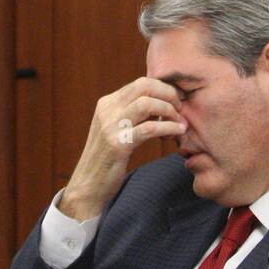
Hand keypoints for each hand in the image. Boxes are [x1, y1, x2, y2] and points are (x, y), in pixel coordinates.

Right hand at [60, 76, 187, 221]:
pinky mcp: (117, 144)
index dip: (164, 89)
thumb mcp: (115, 129)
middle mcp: (107, 110)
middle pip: (144, 86)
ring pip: (147, 103)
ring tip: (179, 123)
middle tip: (180, 108)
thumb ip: (130, 114)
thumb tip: (159, 103)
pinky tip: (177, 133)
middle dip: (168, 94)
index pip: (140, 83)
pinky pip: (149, 129)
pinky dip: (168, 128)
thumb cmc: (108, 159)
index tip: (177, 101)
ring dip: (169, 111)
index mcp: (107, 103)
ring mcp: (111, 126)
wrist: (88, 185)